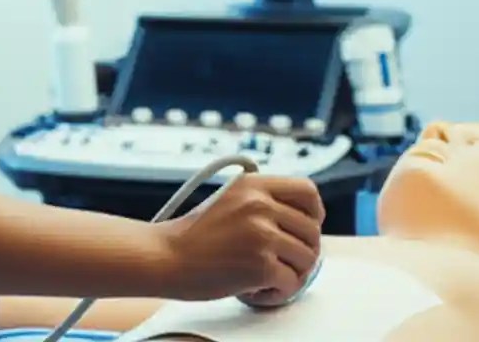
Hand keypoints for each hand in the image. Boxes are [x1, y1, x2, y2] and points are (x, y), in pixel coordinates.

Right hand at [153, 174, 324, 301]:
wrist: (164, 257)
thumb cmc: (192, 236)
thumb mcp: (229, 201)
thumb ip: (262, 202)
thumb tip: (302, 221)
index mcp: (252, 185)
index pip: (307, 191)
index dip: (314, 212)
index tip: (305, 226)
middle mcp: (259, 205)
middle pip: (312, 230)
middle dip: (302, 250)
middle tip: (282, 262)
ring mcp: (262, 235)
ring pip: (308, 258)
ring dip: (292, 273)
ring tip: (266, 277)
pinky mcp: (261, 265)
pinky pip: (292, 283)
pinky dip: (278, 293)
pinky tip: (257, 290)